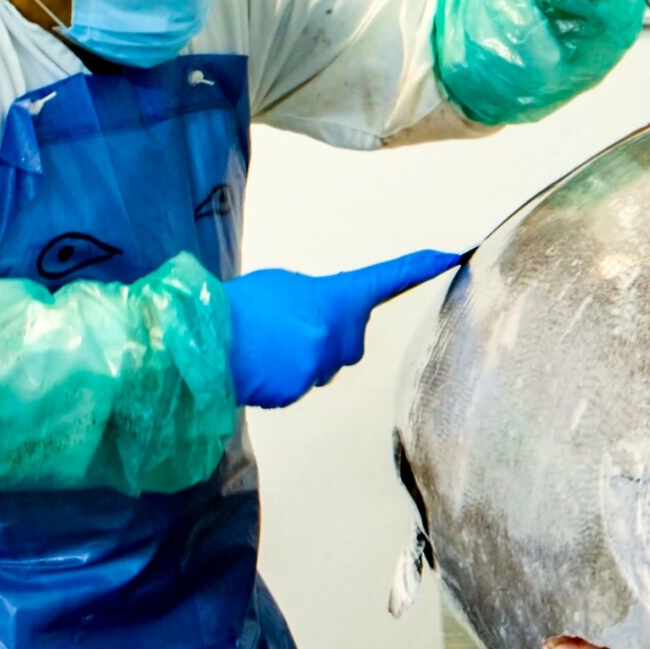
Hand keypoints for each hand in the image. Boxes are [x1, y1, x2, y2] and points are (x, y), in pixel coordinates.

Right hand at [225, 248, 461, 408]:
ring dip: (296, 356)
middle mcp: (337, 337)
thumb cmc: (238, 307)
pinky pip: (297, 383)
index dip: (419, 267)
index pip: (387, 280)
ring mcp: (319, 368)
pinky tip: (256, 363)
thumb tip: (322, 321)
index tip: (449, 256)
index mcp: (336, 300)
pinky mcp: (297, 392)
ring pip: (319, 365)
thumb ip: (318, 302)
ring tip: (262, 343)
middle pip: (346, 341)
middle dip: (323, 335)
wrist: (200, 339)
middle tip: (283, 326)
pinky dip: (279, 376)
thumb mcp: (284, 286)